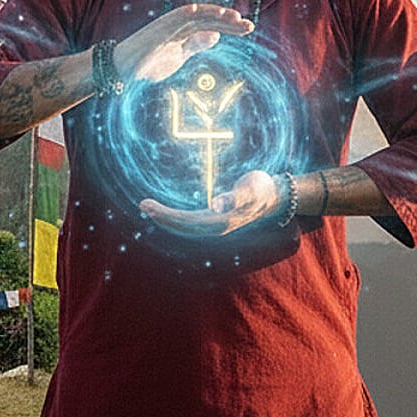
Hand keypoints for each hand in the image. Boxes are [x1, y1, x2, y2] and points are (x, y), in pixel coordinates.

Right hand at [114, 4, 252, 82]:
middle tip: (249, 25)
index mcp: (185, 32)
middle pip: (209, 18)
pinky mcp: (157, 30)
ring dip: (215, 15)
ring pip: (195, 15)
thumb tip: (215, 36)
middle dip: (229, 21)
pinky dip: (186, 13)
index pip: (212, 24)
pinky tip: (199, 11)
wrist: (123, 72)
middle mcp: (179, 25)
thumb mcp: (179, 56)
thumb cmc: (149, 64)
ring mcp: (168, 26)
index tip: (248, 29)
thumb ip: (196, 45)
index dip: (230, 26)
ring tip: (234, 18)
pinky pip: (173, 18)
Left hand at [139, 170, 283, 236]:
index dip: (166, 216)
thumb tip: (216, 205)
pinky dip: (174, 218)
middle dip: (161, 217)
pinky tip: (165, 212)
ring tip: (147, 207)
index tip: (149, 207)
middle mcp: (215, 227)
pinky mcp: (214, 219)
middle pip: (181, 227)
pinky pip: (189, 222)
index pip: (185, 222)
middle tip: (142, 204)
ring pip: (184, 226)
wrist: (274, 196)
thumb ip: (234, 197)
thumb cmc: (261, 189)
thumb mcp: (250, 190)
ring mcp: (214, 225)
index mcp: (219, 223)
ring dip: (165, 218)